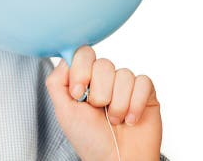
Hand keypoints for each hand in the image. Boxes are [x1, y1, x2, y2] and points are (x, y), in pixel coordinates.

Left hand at [45, 45, 162, 160]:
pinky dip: (135, 104)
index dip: (81, 71)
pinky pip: (143, 82)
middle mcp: (105, 79)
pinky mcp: (146, 93)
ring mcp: (126, 85)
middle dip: (99, 92)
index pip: (83, 53)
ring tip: (115, 120)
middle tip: (98, 110)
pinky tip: (130, 120)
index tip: (78, 93)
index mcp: (84, 79)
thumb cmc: (90, 139)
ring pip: (123, 74)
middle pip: (103, 64)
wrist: (117, 160)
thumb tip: (65, 57)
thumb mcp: (64, 110)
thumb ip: (56, 81)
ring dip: (117, 104)